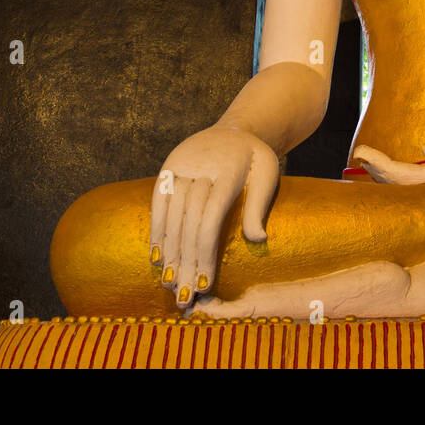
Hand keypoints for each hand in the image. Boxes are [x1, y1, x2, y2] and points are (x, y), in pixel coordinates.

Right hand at [149, 125, 279, 310]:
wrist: (236, 128)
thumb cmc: (255, 158)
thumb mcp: (268, 174)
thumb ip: (258, 206)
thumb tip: (258, 240)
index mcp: (229, 170)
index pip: (210, 218)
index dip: (204, 253)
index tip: (204, 283)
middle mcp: (201, 166)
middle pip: (189, 221)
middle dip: (186, 261)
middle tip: (184, 295)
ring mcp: (181, 165)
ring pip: (170, 214)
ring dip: (169, 252)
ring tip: (170, 283)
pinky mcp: (168, 167)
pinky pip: (157, 201)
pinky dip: (157, 231)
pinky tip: (157, 257)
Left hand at [353, 127, 424, 186]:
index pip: (407, 176)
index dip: (381, 166)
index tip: (361, 152)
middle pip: (403, 186)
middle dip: (378, 171)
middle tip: (359, 156)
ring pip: (410, 189)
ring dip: (387, 176)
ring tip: (368, 160)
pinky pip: (421, 188)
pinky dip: (402, 179)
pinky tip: (392, 172)